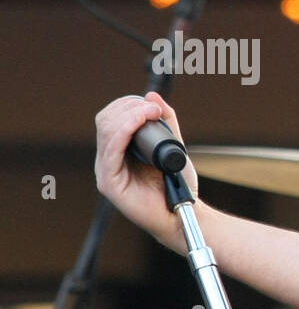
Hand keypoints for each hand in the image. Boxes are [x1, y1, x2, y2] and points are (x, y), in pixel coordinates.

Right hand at [94, 92, 198, 251]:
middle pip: (105, 121)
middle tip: (153, 107)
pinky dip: (125, 130)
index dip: (128, 104)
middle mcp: (108, 160)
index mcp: (118, 151)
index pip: (111, 118)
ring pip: (106, 131)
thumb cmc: (177, 184)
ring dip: (129, 115)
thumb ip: (165, 122)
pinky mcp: (110, 183)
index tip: (151, 103)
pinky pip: (111, 150)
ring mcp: (106, 171)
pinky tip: (140, 121)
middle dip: (128, 107)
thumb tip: (152, 95)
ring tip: (151, 111)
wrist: (182, 213)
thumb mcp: (174, 146)